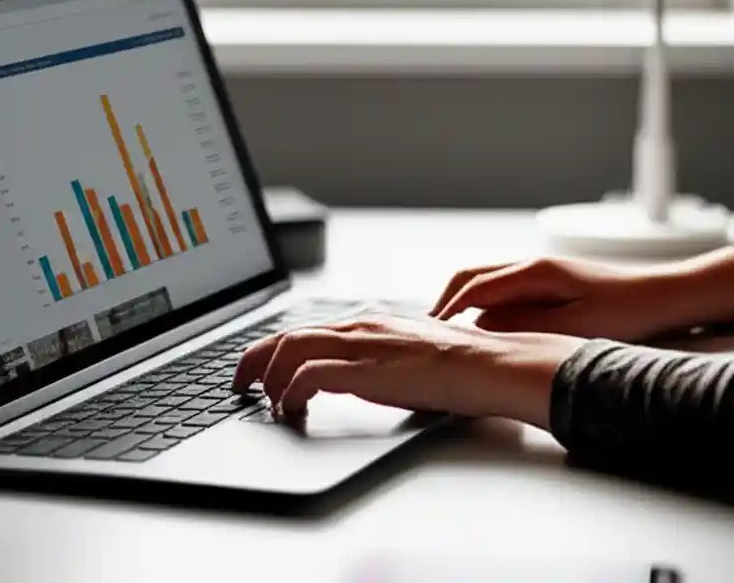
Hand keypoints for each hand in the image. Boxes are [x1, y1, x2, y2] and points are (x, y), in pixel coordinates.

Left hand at [232, 313, 585, 427]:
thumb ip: (384, 361)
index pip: (306, 328)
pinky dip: (290, 393)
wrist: (492, 365)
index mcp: (370, 323)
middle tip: (240, 385)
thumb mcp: (414, 357)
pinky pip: (306, 375)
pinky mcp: (365, 369)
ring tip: (264, 402)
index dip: (274, 349)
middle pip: (285, 334)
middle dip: (254, 360)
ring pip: (288, 349)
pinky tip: (293, 411)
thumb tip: (364, 377)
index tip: (261, 370)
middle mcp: (359, 327)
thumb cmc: (465, 367)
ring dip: (268, 378)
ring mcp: (361, 345)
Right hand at [430, 258, 674, 341]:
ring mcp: (543, 273)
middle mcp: (535, 266)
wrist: (666, 295)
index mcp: (536, 273)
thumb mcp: (574, 326)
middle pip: (472, 276)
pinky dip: (485, 305)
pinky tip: (487, 328)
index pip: (474, 287)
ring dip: (464, 302)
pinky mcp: (553, 283)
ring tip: (449, 331)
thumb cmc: (628, 311)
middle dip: (445, 300)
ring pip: (487, 281)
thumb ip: (525, 325)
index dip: (446, 310)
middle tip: (428, 330)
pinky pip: (506, 290)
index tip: (428, 332)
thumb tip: (482, 326)